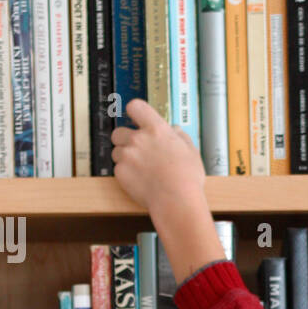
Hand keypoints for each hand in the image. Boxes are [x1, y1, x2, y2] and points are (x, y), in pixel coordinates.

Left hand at [111, 98, 206, 215]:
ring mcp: (127, 155)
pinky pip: (117, 169)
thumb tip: (175, 130)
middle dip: (124, 140)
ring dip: (124, 157)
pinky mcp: (120, 172)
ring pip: (116, 151)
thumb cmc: (187, 178)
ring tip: (140, 169)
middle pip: (118, 132)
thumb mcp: (191, 151)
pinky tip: (139, 180)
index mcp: (157, 130)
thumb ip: (180, 137)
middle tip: (136, 150)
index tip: (135, 116)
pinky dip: (125, 174)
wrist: (176, 201)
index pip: (136, 107)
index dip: (134, 111)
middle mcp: (138, 139)